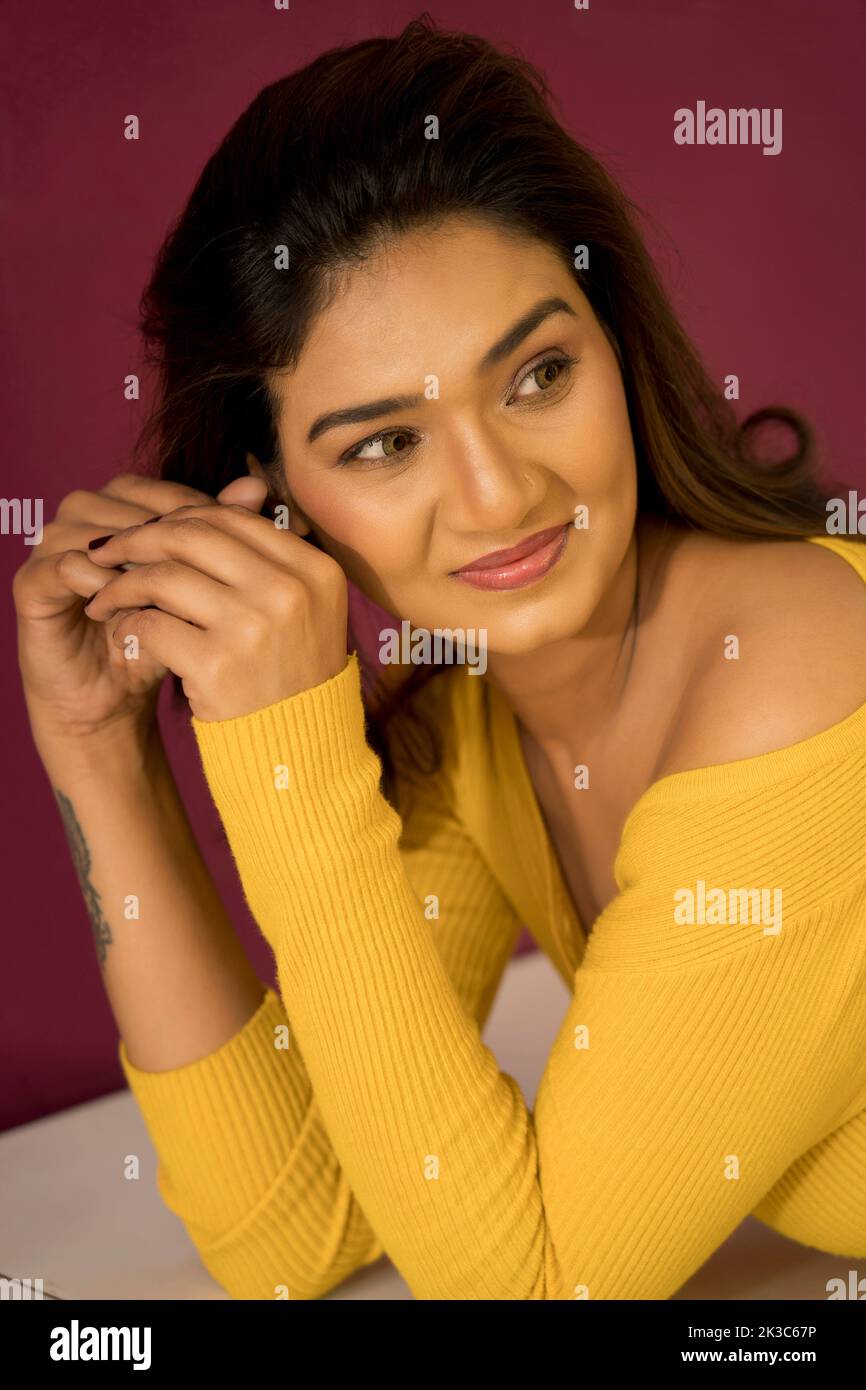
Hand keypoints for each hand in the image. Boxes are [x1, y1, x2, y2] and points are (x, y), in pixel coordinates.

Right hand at [12, 472, 268, 748]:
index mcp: (124, 505)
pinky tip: (133, 611)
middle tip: (206, 575)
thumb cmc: (163, 640)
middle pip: (127, 505)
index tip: (234, 554)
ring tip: (173, 596)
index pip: (162, 492)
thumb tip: (258, 485)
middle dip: (168, 539)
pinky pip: (65, 567)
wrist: (116, 699)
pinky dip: (101, 584)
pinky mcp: (31, 583)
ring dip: (136, 560)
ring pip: (96, 530)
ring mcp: (50, 545)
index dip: (198, 518)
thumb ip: (223, 539)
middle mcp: (83, 515)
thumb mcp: (200, 591)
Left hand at [81, 500, 348, 721]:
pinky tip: (120, 632)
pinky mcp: (217, 665)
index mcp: (316, 570)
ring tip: (103, 596)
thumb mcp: (305, 610)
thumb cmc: (293, 677)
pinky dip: (128, 623)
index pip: (231, 517)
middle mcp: (289, 591)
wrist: (299, 754)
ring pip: (164, 576)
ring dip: (122, 583)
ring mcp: (255, 627)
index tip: (147, 531)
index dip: (178, 517)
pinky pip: (151, 623)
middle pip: (192, 535)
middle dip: (138, 538)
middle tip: (104, 551)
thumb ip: (272, 555)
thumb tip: (238, 486)